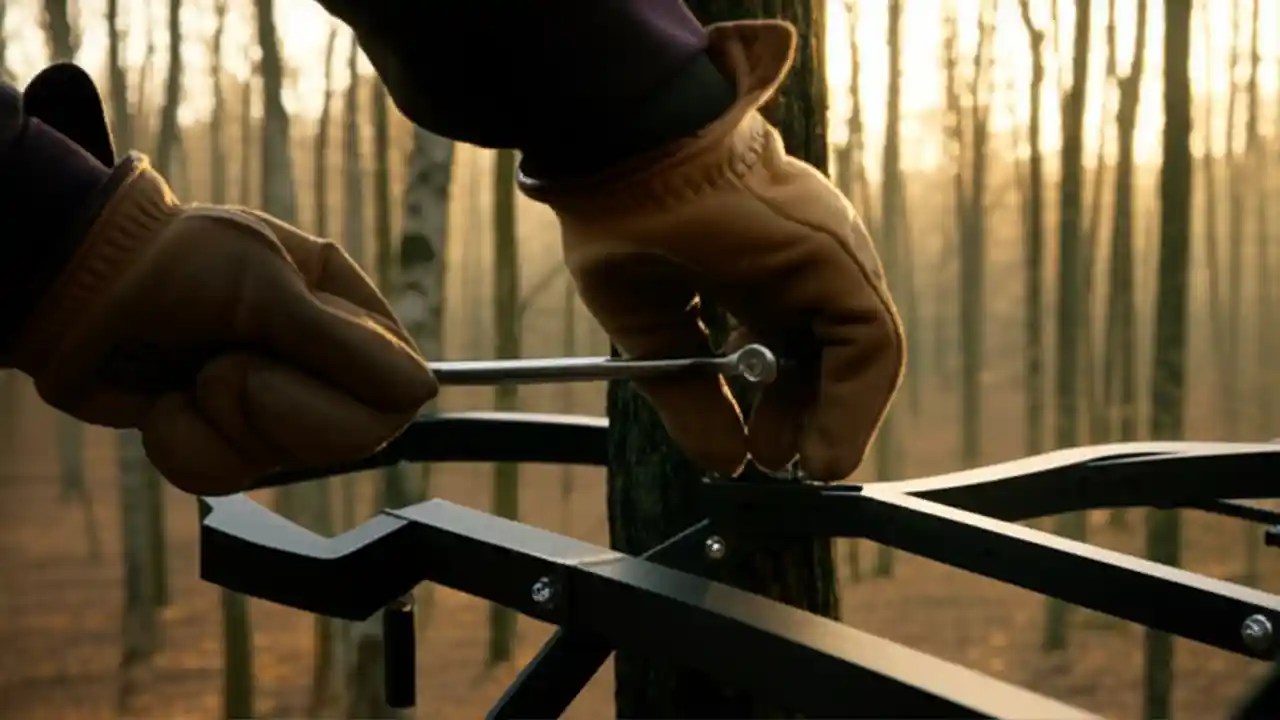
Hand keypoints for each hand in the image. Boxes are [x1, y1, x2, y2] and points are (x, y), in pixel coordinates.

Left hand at [14, 162, 436, 494]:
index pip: (399, 384)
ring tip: (189, 370)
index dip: (358, 391)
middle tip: (224, 365)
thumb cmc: (173, 262)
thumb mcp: (261, 282)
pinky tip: (162, 400)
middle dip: (275, 406)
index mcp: (348, 311)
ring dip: (219, 417)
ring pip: (282, 462)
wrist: (76, 285)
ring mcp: (274, 408)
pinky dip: (180, 440)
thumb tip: (423, 395)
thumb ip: (339, 342)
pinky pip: (219, 478)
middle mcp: (322, 365)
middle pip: (354, 438)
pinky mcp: (222, 443)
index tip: (295, 363)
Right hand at [521, 20, 904, 481]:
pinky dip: (854, 405)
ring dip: (839, 419)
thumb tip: (727, 464)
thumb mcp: (653, 336)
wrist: (622, 156)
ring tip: (813, 467)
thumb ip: (692, 401)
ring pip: (859, 353)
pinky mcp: (839, 260)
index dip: (778, 408)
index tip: (756, 452)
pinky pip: (870, 343)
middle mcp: (800, 264)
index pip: (786, 350)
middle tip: (783, 465)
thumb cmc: (620, 224)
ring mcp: (825, 257)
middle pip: (825, 356)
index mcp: (753, 269)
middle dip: (807, 418)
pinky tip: (825, 449)